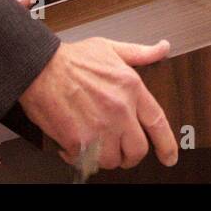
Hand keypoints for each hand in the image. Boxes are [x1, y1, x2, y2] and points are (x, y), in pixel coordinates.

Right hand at [19, 37, 178, 171]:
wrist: (40, 67)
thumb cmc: (72, 58)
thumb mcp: (111, 48)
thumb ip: (140, 53)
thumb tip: (162, 48)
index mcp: (131, 88)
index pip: (158, 122)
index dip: (167, 145)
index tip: (170, 156)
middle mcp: (119, 110)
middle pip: (137, 150)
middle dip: (130, 154)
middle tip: (121, 150)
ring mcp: (100, 128)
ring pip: (112, 160)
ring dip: (105, 156)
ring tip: (95, 142)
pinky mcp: (78, 141)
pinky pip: (87, 162)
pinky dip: (81, 158)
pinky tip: (76, 143)